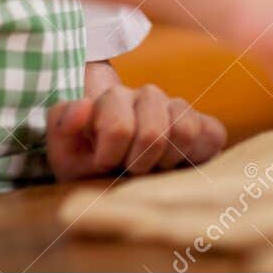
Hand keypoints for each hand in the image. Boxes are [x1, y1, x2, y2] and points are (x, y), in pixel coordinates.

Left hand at [45, 83, 226, 179]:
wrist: (112, 176)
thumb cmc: (88, 167)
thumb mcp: (64, 152)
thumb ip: (62, 124)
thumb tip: (85, 106)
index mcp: (112, 98)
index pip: (119, 126)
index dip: (109, 155)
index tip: (101, 164)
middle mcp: (146, 95)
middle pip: (154, 133)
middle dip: (138, 163)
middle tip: (127, 170)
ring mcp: (176, 107)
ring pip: (184, 129)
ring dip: (164, 161)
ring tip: (149, 169)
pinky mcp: (203, 124)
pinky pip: (210, 133)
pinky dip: (194, 155)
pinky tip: (175, 165)